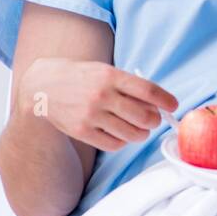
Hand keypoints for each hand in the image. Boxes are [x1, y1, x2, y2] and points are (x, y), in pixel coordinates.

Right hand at [19, 57, 177, 152]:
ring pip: (133, 134)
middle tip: (154, 119)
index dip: (166, 100)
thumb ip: (130, 86)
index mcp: (110, 76)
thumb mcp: (105, 71)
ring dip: (142, 133)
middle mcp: (101, 96)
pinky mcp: (82, 132)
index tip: (173, 106)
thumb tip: (159, 105)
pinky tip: (120, 133)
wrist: (42, 87)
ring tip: (139, 128)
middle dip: (155, 120)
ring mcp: (91, 115)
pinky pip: (115, 144)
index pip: (148, 91)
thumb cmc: (82, 78)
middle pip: (144, 116)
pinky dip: (123, 141)